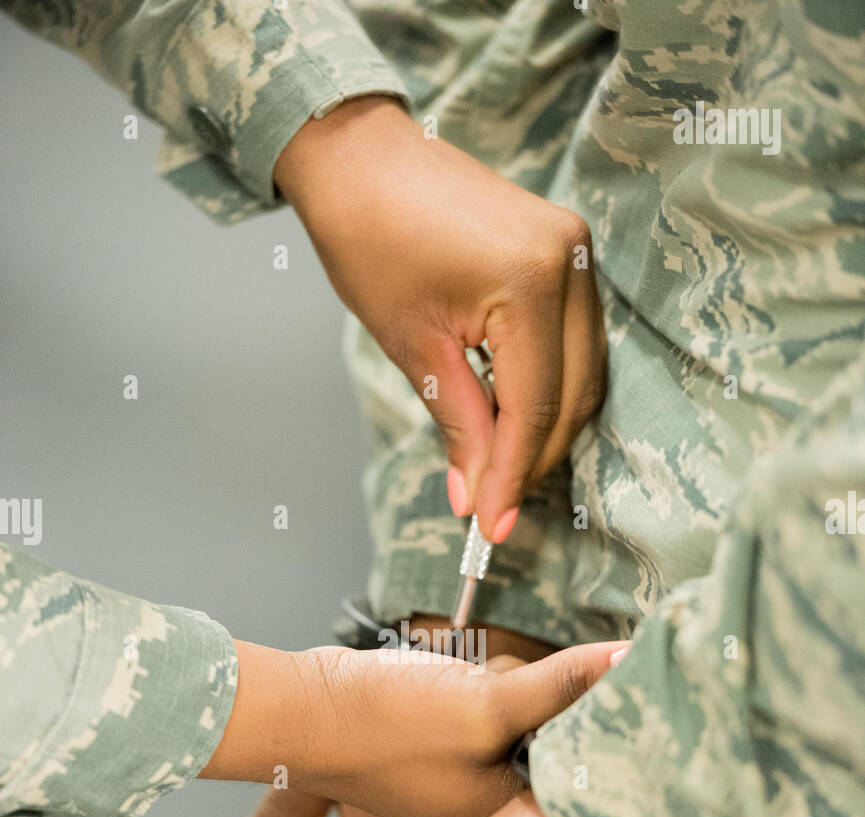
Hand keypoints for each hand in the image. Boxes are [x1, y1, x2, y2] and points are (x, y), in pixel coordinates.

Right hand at [202, 638, 625, 816]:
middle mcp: (494, 809)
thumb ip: (564, 686)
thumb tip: (633, 659)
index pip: (587, 775)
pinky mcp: (451, 746)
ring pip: (531, 718)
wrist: (303, 707)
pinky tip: (467, 674)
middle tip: (520, 685)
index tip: (622, 689)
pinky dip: (492, 686)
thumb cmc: (387, 724)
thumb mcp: (487, 705)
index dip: (602, 727)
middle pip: (561, 744)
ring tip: (479, 679)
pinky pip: (499, 708)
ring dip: (518, 687)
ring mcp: (470, 777)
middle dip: (552, 703)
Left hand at [275, 97, 605, 541]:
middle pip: (573, 394)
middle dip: (532, 458)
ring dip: (544, 426)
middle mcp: (571, 261)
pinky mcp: (567, 249)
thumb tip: (474, 497)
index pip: (534, 406)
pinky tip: (509, 416)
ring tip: (497, 470)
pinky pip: (573, 339)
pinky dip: (548, 384)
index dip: (512, 476)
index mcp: (531, 282)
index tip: (491, 527)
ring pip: (583, 371)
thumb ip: (459, 425)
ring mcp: (576, 251)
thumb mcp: (415, 348)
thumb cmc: (371, 238)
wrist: (362, 160)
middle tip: (492, 509)